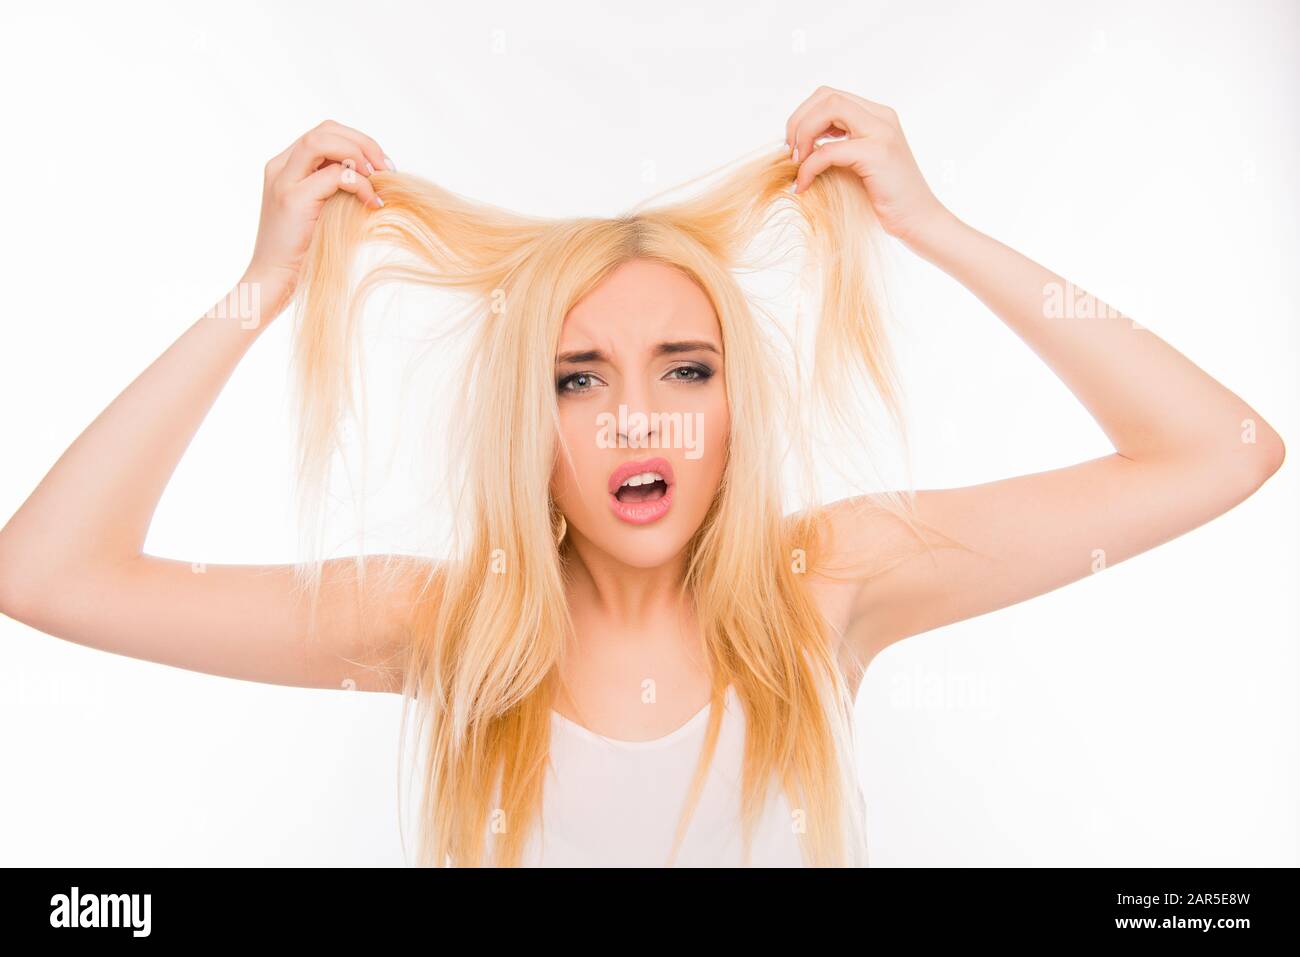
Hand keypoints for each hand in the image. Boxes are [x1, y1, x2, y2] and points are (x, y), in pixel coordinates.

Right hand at [243, 119, 394, 309]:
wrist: (275, 282)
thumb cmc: (306, 253)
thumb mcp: (325, 213)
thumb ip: (341, 191)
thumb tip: (383, 181)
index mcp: (285, 167)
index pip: (325, 133)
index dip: (357, 141)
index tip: (382, 166)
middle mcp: (280, 168)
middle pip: (325, 129)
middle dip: (363, 143)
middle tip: (388, 169)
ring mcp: (283, 181)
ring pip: (323, 141)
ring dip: (359, 155)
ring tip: (380, 179)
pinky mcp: (292, 199)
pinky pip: (335, 175)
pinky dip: (360, 184)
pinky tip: (373, 203)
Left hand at [785, 86, 949, 245]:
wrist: (919, 221)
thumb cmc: (886, 199)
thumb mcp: (858, 165)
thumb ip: (839, 147)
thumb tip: (799, 146)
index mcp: (877, 116)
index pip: (830, 96)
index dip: (804, 116)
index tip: (795, 145)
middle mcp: (881, 117)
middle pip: (827, 96)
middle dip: (799, 121)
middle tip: (791, 153)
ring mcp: (882, 132)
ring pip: (829, 109)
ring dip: (803, 135)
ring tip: (797, 164)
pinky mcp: (877, 154)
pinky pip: (829, 150)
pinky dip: (809, 167)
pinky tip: (803, 185)